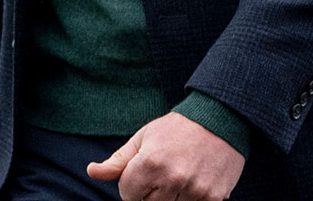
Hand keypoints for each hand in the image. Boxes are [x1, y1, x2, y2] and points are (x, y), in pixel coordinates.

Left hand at [87, 112, 243, 200]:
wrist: (220, 120)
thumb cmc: (176, 129)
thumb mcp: (144, 138)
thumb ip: (118, 161)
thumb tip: (92, 171)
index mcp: (150, 162)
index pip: (127, 194)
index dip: (132, 184)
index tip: (144, 171)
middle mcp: (172, 179)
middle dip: (149, 194)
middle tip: (162, 173)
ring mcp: (195, 190)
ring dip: (170, 197)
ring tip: (178, 176)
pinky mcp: (213, 198)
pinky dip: (189, 200)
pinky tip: (193, 182)